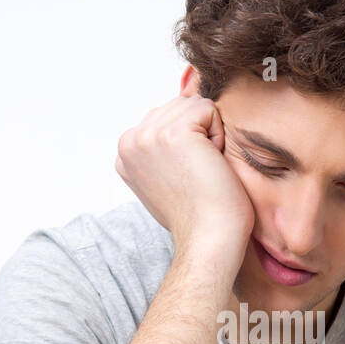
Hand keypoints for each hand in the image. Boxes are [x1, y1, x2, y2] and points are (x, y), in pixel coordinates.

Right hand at [114, 95, 254, 275]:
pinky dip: (219, 135)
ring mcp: (147, 135)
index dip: (187, 143)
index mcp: (125, 152)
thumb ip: (160, 149)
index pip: (165, 117)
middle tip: (197, 174)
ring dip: (209, 135)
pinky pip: (209, 109)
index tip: (185, 178)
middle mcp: (129, 141)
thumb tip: (174, 123)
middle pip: (179, 106)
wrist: (208, 237)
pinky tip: (211, 164)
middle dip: (198, 135)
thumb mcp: (165, 177)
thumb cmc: (197, 214)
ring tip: (203, 169)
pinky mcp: (172, 133)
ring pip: (194, 105)